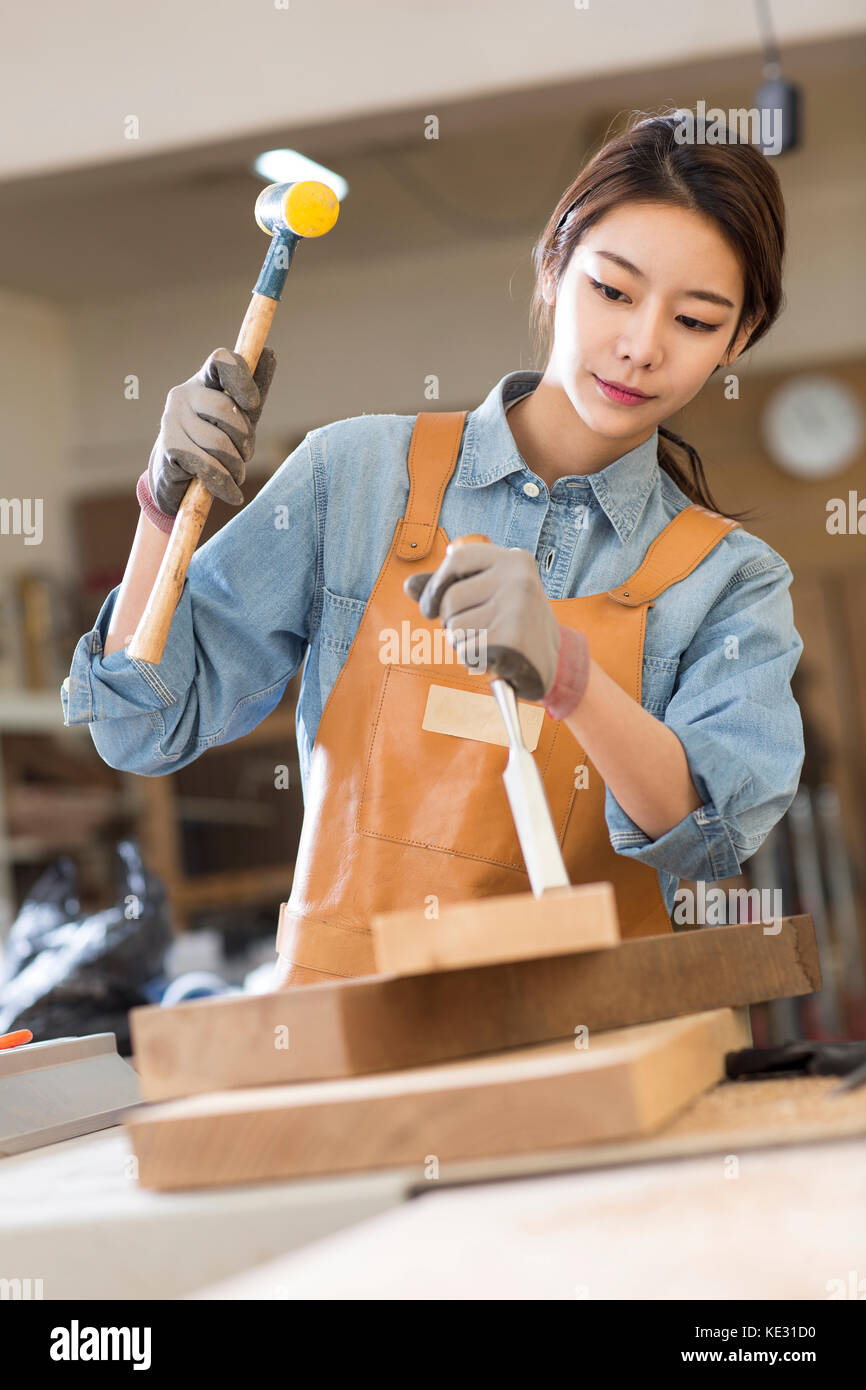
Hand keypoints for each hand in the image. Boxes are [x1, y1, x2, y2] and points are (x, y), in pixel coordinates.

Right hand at [147, 346, 276, 514]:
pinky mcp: (169, 447)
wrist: (175, 479)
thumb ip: (255, 388)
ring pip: (219, 443)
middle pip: (227, 410)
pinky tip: (232, 494)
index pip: (222, 360)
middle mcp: (184, 394)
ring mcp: (172, 419)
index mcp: (204, 380)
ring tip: (236, 474)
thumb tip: (269, 353)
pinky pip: (207, 466)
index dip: (242, 378)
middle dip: (245, 440)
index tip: (253, 404)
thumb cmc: (214, 441)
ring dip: (237, 467)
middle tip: (245, 455)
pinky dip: (225, 484)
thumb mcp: (239, 416)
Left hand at [403, 541, 561, 700]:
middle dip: (452, 622)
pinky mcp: (511, 639)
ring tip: (489, 643)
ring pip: (455, 628)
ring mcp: (517, 608)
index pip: (457, 559)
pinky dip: (472, 661)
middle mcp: (518, 578)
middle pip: (450, 599)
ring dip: (463, 643)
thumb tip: (409, 585)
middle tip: (479, 631)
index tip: (431, 606)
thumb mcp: (490, 595)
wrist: (555, 664)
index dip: (436, 584)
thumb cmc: (514, 625)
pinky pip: (466, 651)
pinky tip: (493, 659)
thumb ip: (452, 587)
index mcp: (514, 559)